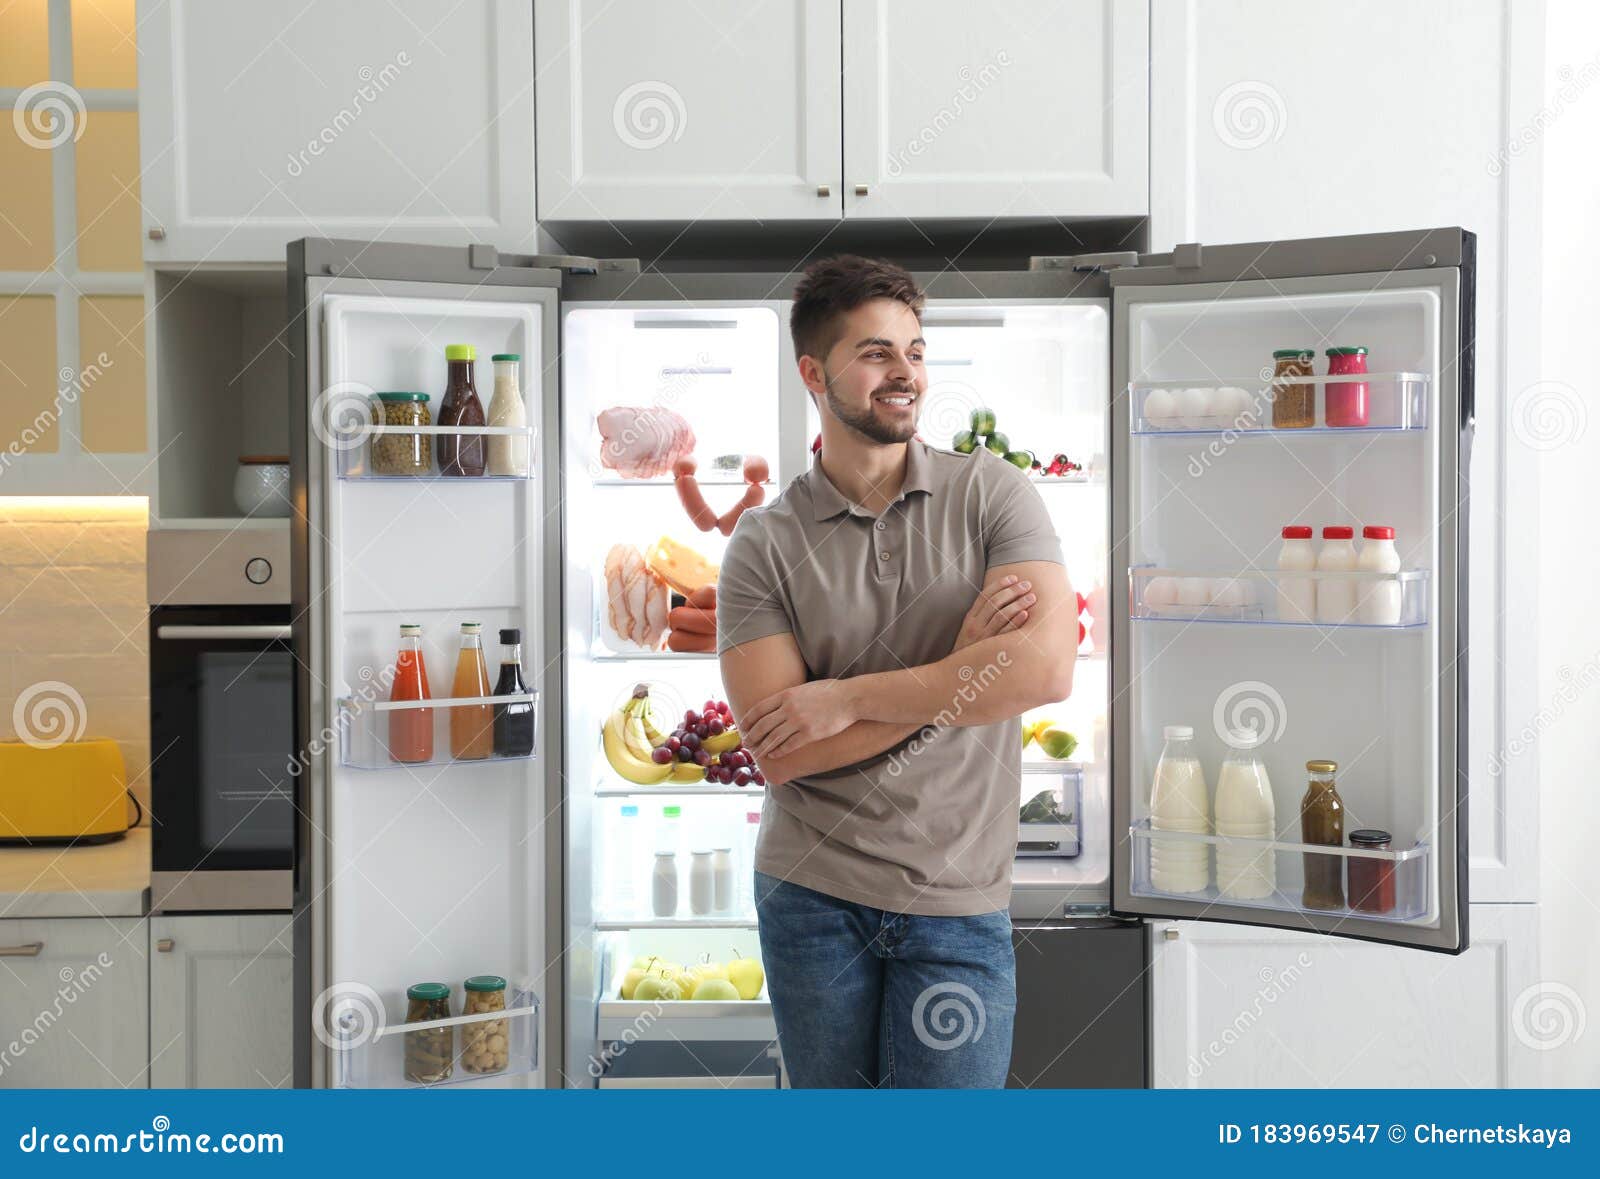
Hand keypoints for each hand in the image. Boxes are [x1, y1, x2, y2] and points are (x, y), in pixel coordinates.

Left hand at [741, 679, 856, 761]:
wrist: (850, 698)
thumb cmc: (829, 691)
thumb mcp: (803, 688)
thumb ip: (788, 697)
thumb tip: (775, 706)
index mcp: (786, 695)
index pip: (759, 709)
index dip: (748, 720)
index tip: (743, 727)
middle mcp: (789, 709)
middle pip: (762, 726)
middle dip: (752, 736)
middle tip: (746, 743)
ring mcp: (799, 722)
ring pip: (773, 738)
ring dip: (762, 748)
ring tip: (756, 753)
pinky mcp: (810, 734)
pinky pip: (789, 746)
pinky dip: (778, 752)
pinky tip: (773, 755)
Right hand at [954, 574, 1034, 651]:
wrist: (961, 672)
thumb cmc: (970, 648)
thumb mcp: (969, 630)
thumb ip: (981, 615)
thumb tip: (1000, 598)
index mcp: (970, 619)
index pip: (984, 596)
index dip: (999, 585)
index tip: (1013, 577)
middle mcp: (975, 626)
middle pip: (995, 603)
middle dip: (1012, 591)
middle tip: (1027, 585)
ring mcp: (983, 638)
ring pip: (1001, 616)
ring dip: (1018, 604)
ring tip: (1032, 597)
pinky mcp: (992, 649)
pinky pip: (1005, 634)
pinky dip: (1015, 622)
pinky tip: (1025, 614)